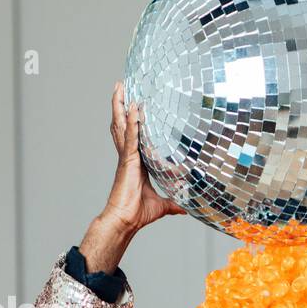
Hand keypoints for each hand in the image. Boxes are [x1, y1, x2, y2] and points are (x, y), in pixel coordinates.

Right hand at [99, 80, 185, 236]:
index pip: (134, 135)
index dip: (131, 120)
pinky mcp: (128, 161)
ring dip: (121, 105)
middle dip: (121, 104)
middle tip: (121, 86)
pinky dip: (132, 122)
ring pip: (122, 125)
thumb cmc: (137, 213)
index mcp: (136, 162)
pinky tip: (134, 108)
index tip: (133, 104)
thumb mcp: (162, 205)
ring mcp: (127, 157)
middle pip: (122, 124)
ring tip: (120, 87)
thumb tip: (186, 207)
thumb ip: (174, 202)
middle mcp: (129, 156)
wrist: (126, 220)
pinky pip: (130, 137)